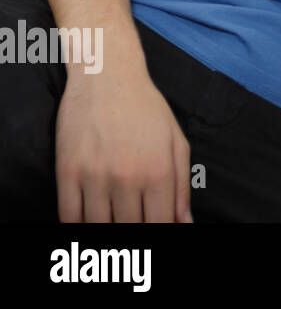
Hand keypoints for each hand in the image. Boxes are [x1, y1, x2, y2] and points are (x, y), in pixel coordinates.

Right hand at [54, 71, 192, 221]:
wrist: (107, 77)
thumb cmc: (146, 108)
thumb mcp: (176, 141)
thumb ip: (182, 185)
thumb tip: (184, 222)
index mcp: (159, 171)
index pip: (159, 223)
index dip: (159, 231)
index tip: (154, 226)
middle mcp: (127, 177)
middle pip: (130, 228)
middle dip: (135, 231)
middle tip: (132, 220)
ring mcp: (95, 176)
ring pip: (99, 227)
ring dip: (107, 229)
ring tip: (113, 219)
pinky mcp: (67, 172)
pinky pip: (68, 216)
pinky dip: (77, 225)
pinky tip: (88, 219)